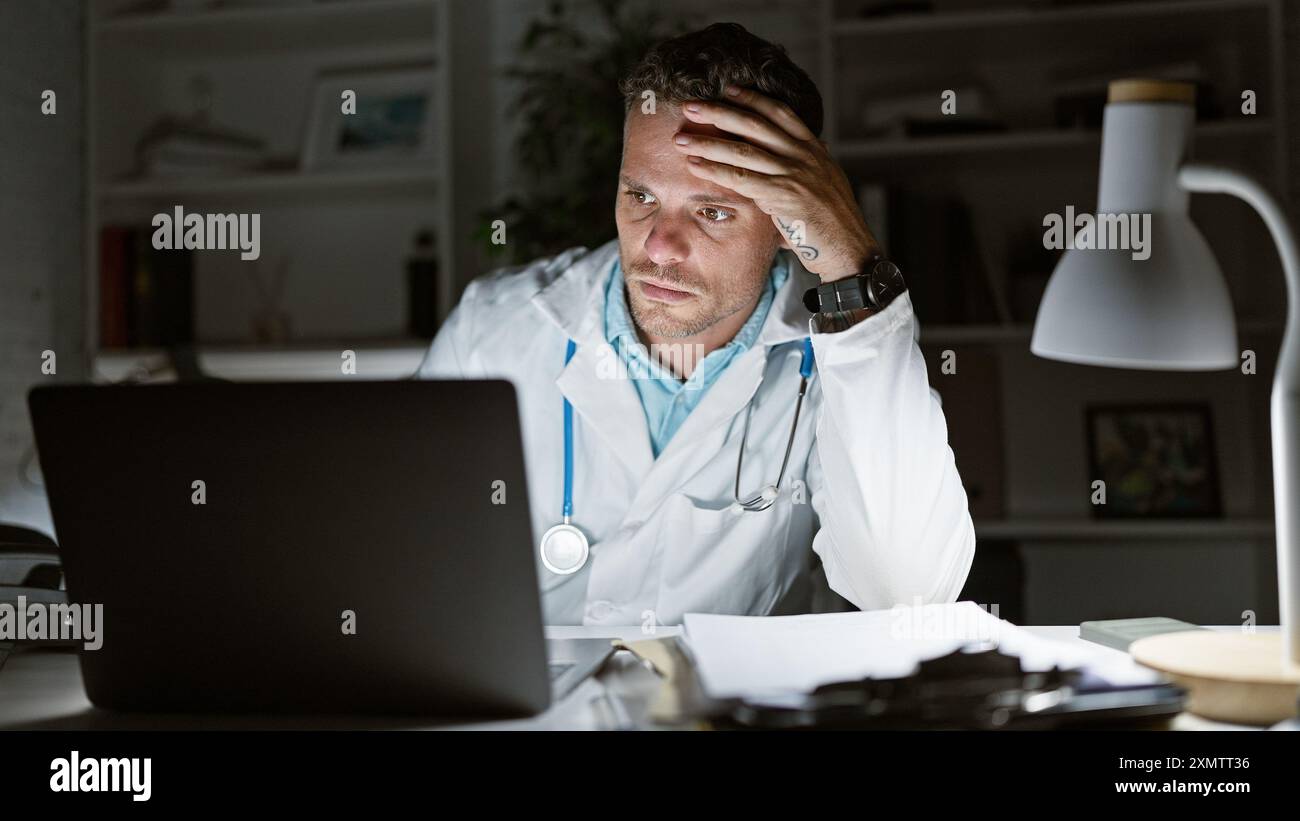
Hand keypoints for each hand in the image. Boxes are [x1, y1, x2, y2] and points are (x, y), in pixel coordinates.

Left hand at [673, 86, 880, 282]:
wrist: (850, 249)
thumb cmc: (833, 223)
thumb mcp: (826, 183)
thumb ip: (810, 165)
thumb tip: (811, 148)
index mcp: (814, 149)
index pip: (780, 113)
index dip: (752, 99)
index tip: (727, 89)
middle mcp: (805, 155)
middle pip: (755, 125)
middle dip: (719, 113)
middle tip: (690, 106)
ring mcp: (795, 174)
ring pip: (743, 151)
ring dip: (707, 142)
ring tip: (680, 139)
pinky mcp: (784, 196)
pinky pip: (741, 179)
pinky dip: (715, 170)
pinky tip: (695, 166)